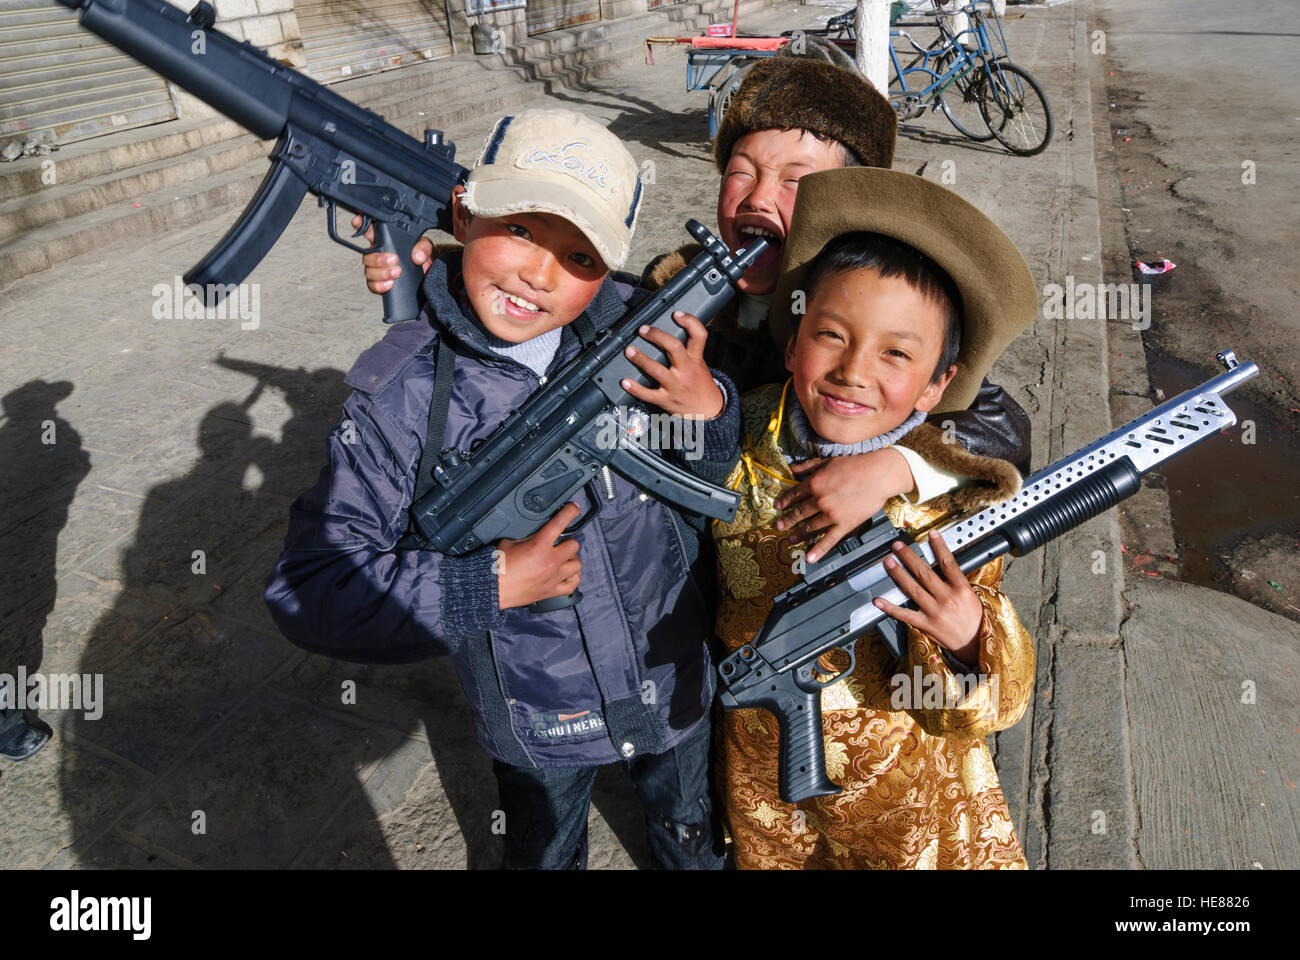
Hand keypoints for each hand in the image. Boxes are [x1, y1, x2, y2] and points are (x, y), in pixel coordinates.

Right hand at [352, 214, 434, 293]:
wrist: (426, 277)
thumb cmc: (420, 258)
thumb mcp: (425, 248)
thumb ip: (423, 247)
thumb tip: (417, 256)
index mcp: (385, 242)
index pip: (369, 232)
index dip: (361, 226)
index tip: (357, 221)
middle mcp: (378, 255)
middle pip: (367, 256)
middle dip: (378, 258)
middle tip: (394, 259)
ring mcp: (378, 270)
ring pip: (369, 271)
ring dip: (382, 272)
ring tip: (397, 272)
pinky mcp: (381, 284)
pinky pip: (373, 286)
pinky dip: (380, 285)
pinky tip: (390, 283)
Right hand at [496, 503, 582, 609]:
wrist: (490, 588)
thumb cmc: (496, 567)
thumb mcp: (509, 541)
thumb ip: (527, 534)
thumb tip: (536, 531)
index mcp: (539, 545)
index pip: (560, 522)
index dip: (570, 511)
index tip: (573, 508)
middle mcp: (549, 561)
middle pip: (574, 545)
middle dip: (568, 541)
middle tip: (561, 542)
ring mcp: (552, 577)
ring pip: (577, 564)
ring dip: (572, 559)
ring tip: (564, 557)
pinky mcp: (550, 591)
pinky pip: (572, 584)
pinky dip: (573, 577)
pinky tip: (568, 573)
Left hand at [619, 311, 723, 418]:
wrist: (708, 412)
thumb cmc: (700, 385)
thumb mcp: (700, 364)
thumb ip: (688, 350)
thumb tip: (670, 331)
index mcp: (696, 359)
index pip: (699, 336)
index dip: (689, 322)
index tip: (676, 313)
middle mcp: (686, 370)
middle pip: (674, 347)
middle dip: (657, 336)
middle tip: (643, 329)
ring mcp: (675, 385)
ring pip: (657, 370)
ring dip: (641, 359)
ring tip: (629, 350)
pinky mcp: (666, 399)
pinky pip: (648, 394)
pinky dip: (635, 388)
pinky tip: (625, 381)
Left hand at [775, 447, 914, 561]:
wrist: (879, 474)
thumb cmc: (855, 464)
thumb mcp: (828, 460)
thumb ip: (808, 466)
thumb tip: (792, 468)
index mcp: (814, 483)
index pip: (794, 494)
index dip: (784, 501)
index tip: (778, 507)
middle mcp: (819, 500)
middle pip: (799, 512)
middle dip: (787, 520)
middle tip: (779, 526)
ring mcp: (831, 514)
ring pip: (810, 526)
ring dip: (798, 534)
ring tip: (790, 539)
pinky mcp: (845, 524)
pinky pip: (829, 539)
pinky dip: (818, 550)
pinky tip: (809, 558)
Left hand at [872, 530, 982, 663]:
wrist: (975, 644)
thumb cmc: (973, 618)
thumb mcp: (971, 596)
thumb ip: (955, 581)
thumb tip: (942, 564)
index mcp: (961, 589)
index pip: (948, 563)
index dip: (939, 547)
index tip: (931, 535)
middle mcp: (947, 599)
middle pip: (925, 573)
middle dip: (909, 557)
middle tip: (898, 546)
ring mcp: (935, 612)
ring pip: (913, 589)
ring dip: (898, 574)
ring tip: (888, 562)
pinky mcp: (925, 624)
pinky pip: (905, 614)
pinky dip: (890, 608)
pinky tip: (878, 600)